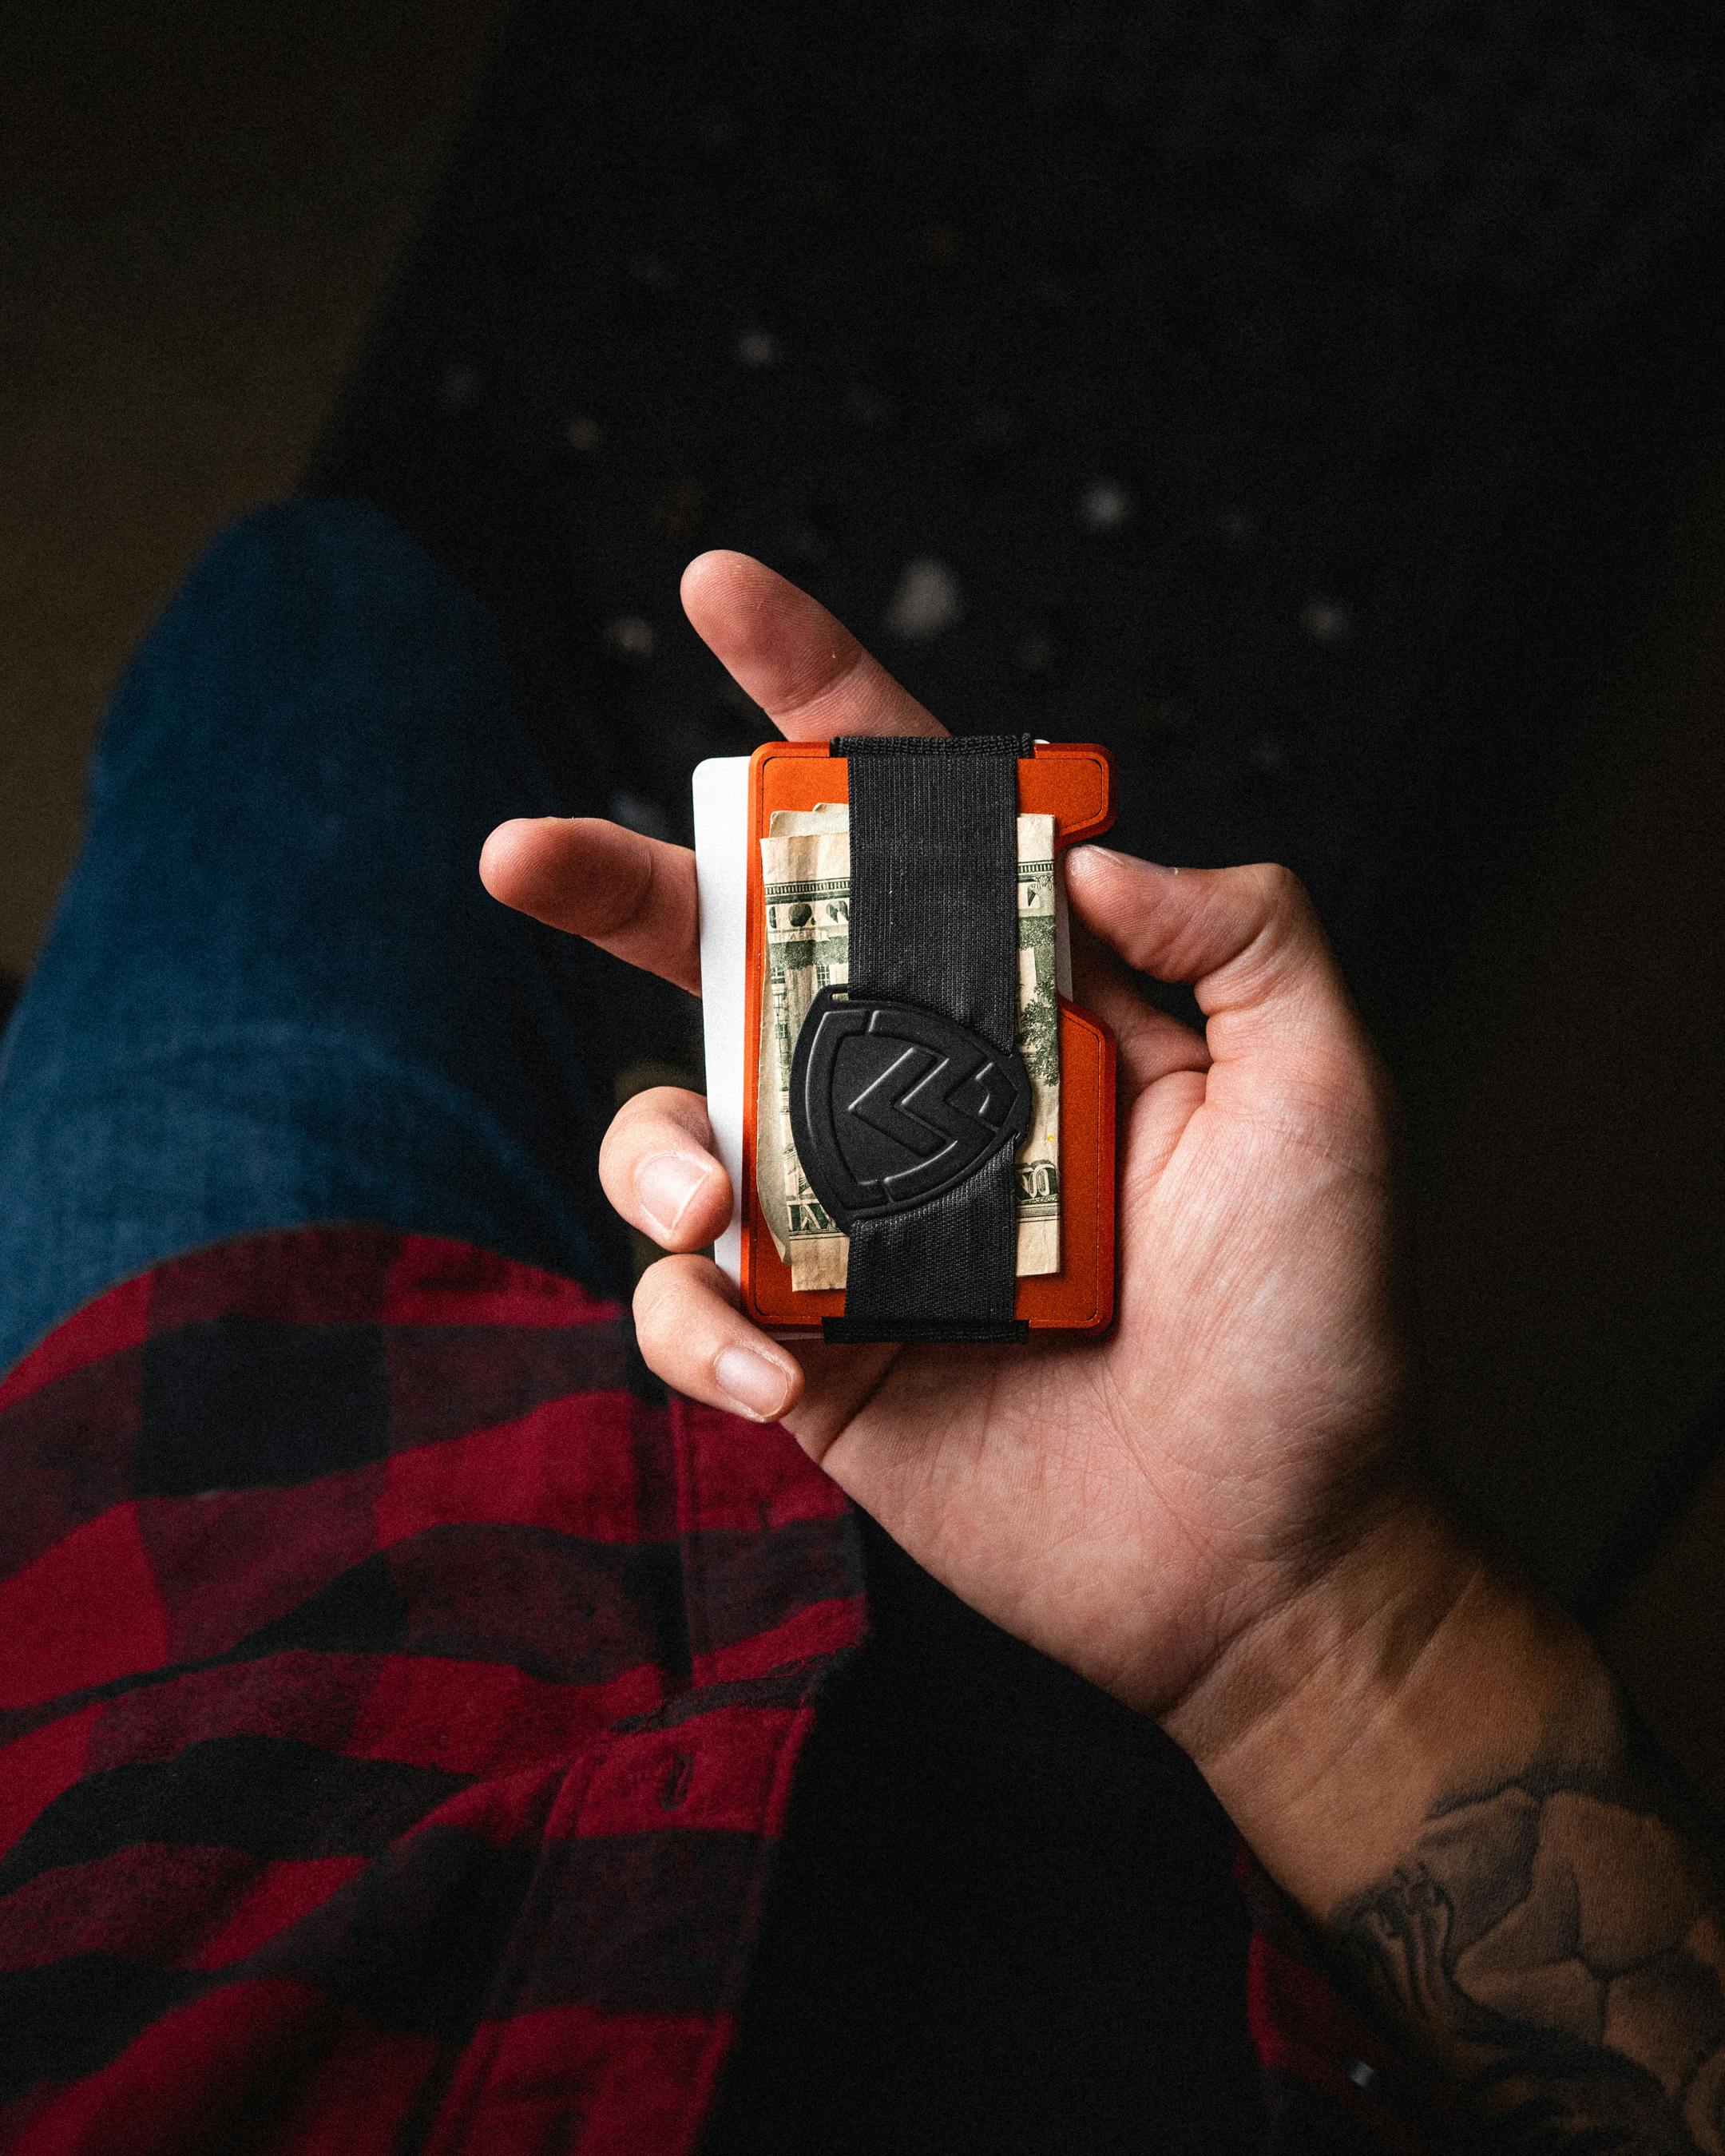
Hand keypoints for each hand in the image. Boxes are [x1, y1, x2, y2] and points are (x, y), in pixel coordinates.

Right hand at [481, 552, 1419, 1726]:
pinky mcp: (812, 1351)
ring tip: (720, 1211)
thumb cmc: (1318, 1329)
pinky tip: (791, 1376)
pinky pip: (690, 1315)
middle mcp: (923, 1098)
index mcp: (1034, 1012)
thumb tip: (1085, 847)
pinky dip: (706, 1334)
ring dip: (659, 1156)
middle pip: (737, 956)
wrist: (1268, 1560)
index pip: (913, 833)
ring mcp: (852, 1225)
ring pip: (674, 1133)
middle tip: (520, 853)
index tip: (719, 591)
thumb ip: (1239, 932)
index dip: (817, 703)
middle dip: (620, 888)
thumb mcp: (1322, 1094)